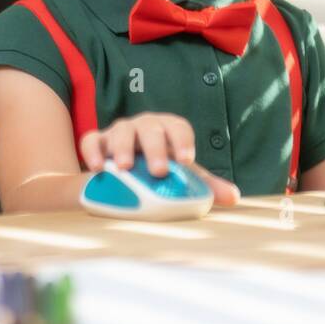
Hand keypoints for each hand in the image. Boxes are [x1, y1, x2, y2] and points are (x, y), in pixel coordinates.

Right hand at [78, 112, 239, 205]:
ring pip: (121, 131)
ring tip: (124, 168)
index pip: (178, 127)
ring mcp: (119, 132)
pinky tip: (96, 168)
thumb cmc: (160, 169)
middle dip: (155, 148)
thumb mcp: (183, 175)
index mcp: (168, 129)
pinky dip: (91, 152)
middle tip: (159, 171)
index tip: (187, 160)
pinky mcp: (97, 141)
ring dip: (122, 148)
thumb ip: (207, 185)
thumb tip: (234, 197)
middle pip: (150, 129)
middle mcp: (144, 126)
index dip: (183, 141)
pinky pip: (91, 141)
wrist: (126, 171)